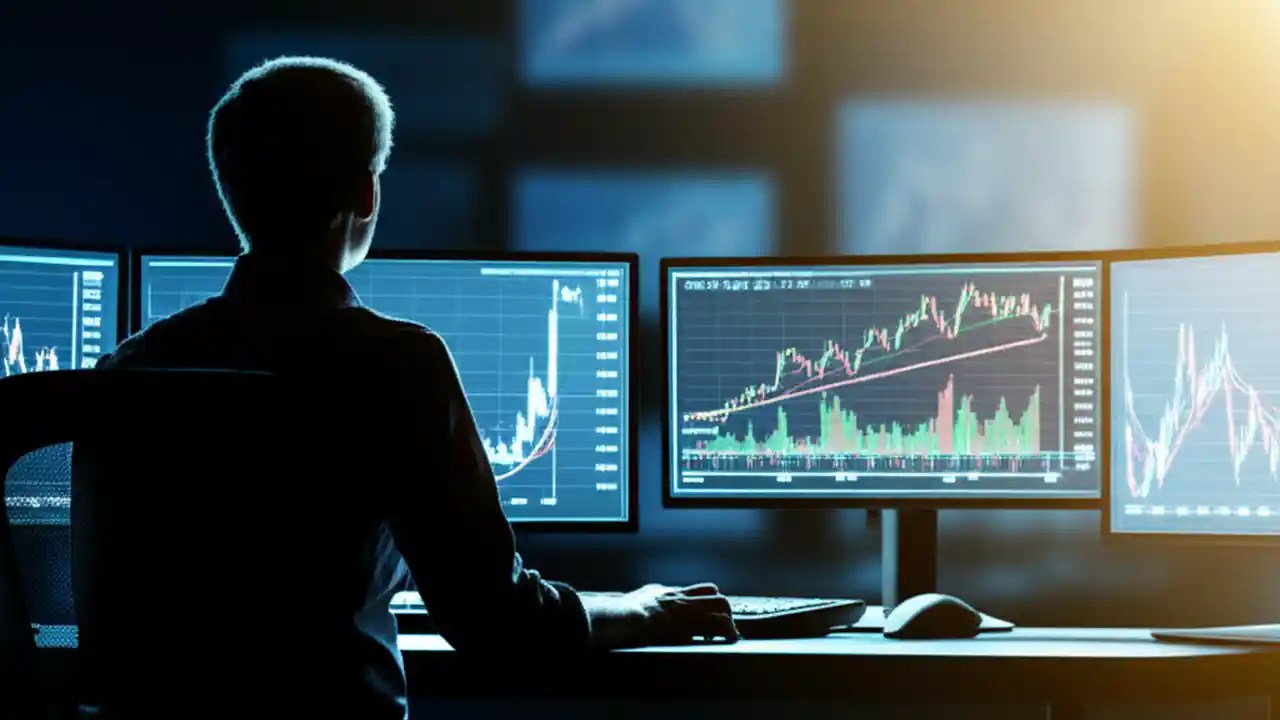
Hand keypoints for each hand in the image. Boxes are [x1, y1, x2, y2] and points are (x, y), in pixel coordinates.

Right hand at [585, 582, 738, 648]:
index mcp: (672, 593)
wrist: (623, 616)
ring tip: (728, 636)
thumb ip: (650, 595)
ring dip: (728, 622)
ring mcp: (689, 610)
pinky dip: (726, 632)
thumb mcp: (641, 597)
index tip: (712, 615)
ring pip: (722, 606)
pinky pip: (718, 624)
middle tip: (723, 627)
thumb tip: (648, 594)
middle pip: (717, 596)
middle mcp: (684, 598)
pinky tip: (725, 641)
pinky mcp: (691, 624)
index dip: (712, 601)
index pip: (704, 589)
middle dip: (724, 610)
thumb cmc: (625, 611)